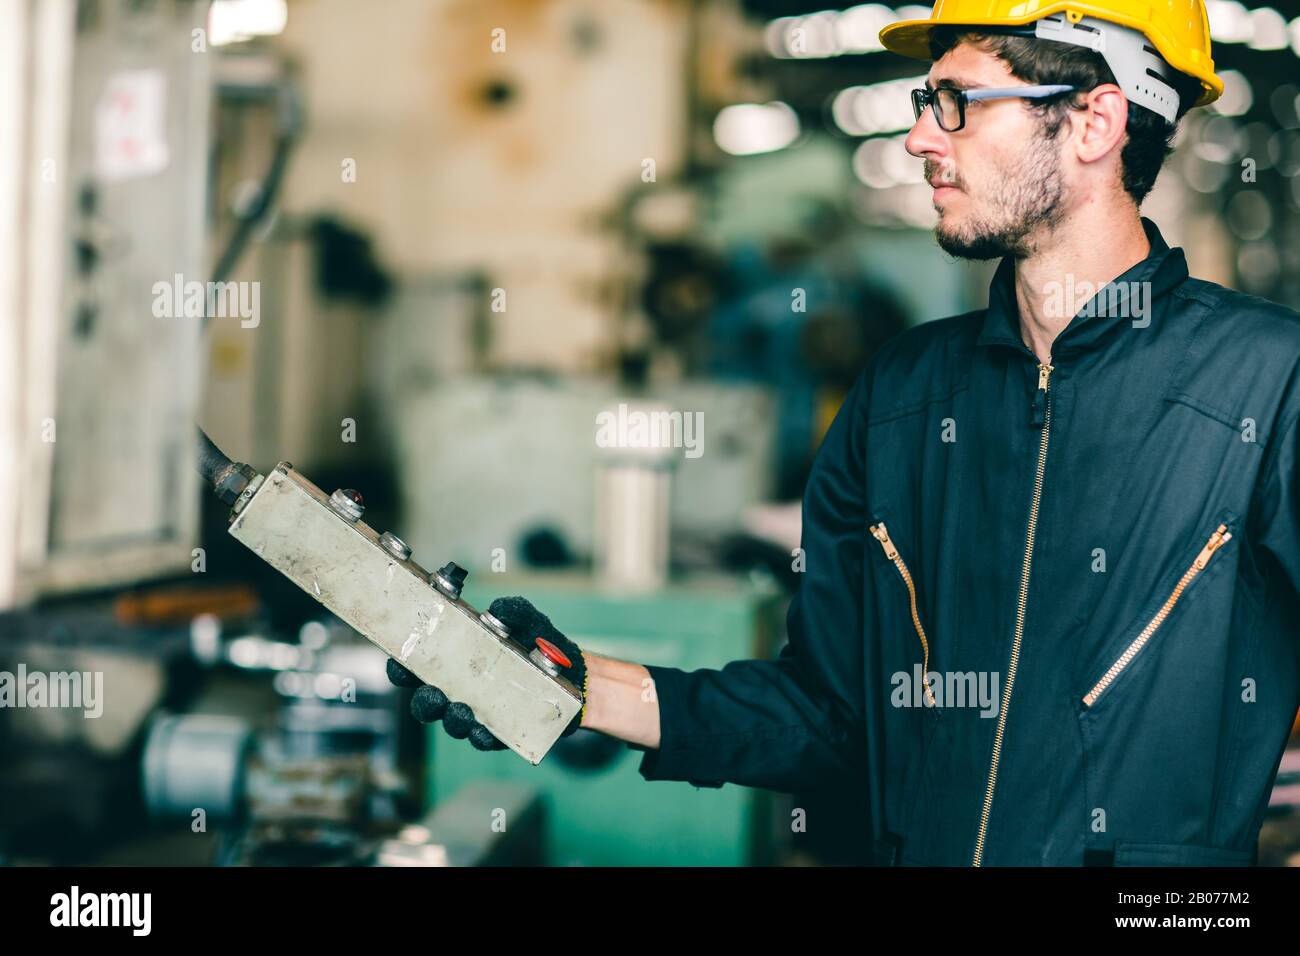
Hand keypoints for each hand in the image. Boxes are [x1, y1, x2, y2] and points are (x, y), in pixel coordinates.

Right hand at [385, 595, 586, 750]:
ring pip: (452, 722)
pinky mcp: (499, 731)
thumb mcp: (528, 619)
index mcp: (455, 657)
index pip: (418, 664)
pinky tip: (483, 729)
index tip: (399, 663)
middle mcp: (460, 687)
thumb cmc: (542, 642)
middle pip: (426, 699)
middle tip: (432, 693)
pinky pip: (484, 738)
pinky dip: (481, 735)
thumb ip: (513, 610)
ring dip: (451, 719)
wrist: (576, 674)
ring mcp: (477, 710)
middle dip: (423, 700)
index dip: (402, 666)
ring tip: (461, 710)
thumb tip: (496, 612)